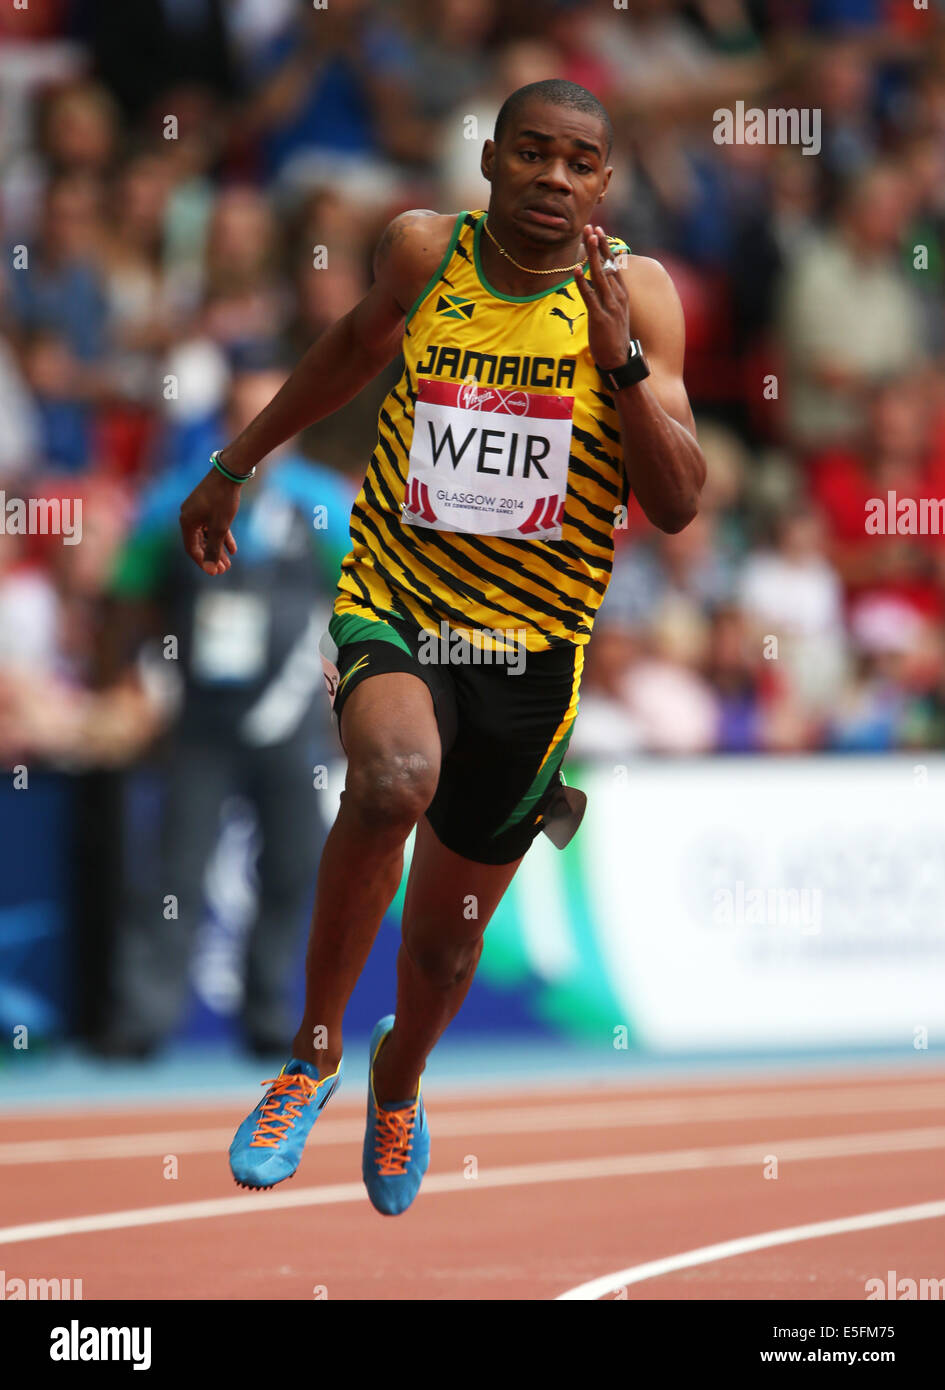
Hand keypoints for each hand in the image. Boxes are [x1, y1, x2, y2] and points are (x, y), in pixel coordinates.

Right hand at [179, 468, 239, 574]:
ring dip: (218, 548)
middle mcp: (188, 516)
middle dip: (213, 557)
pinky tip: (233, 549)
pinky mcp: (207, 505)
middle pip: (200, 543)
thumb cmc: (222, 500)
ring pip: (207, 535)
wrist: (229, 472)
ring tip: (230, 562)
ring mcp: (197, 510)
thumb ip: (214, 550)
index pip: (191, 549)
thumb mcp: (219, 528)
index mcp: (186, 522)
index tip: (215, 573)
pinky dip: (222, 536)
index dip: (203, 562)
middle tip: (225, 570)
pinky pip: (212, 525)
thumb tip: (211, 571)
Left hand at [572, 223, 630, 371]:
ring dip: (593, 256)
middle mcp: (618, 297)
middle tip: (592, 227)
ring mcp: (610, 307)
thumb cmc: (614, 337)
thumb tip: (603, 282)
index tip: (600, 232)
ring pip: (600, 276)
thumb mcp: (616, 313)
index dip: (606, 248)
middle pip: (608, 265)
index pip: (614, 266)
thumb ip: (611, 296)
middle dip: (599, 246)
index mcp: (622, 295)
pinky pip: (590, 297)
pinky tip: (576, 271)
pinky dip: (583, 283)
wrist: (620, 360)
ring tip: (587, 239)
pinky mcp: (600, 318)